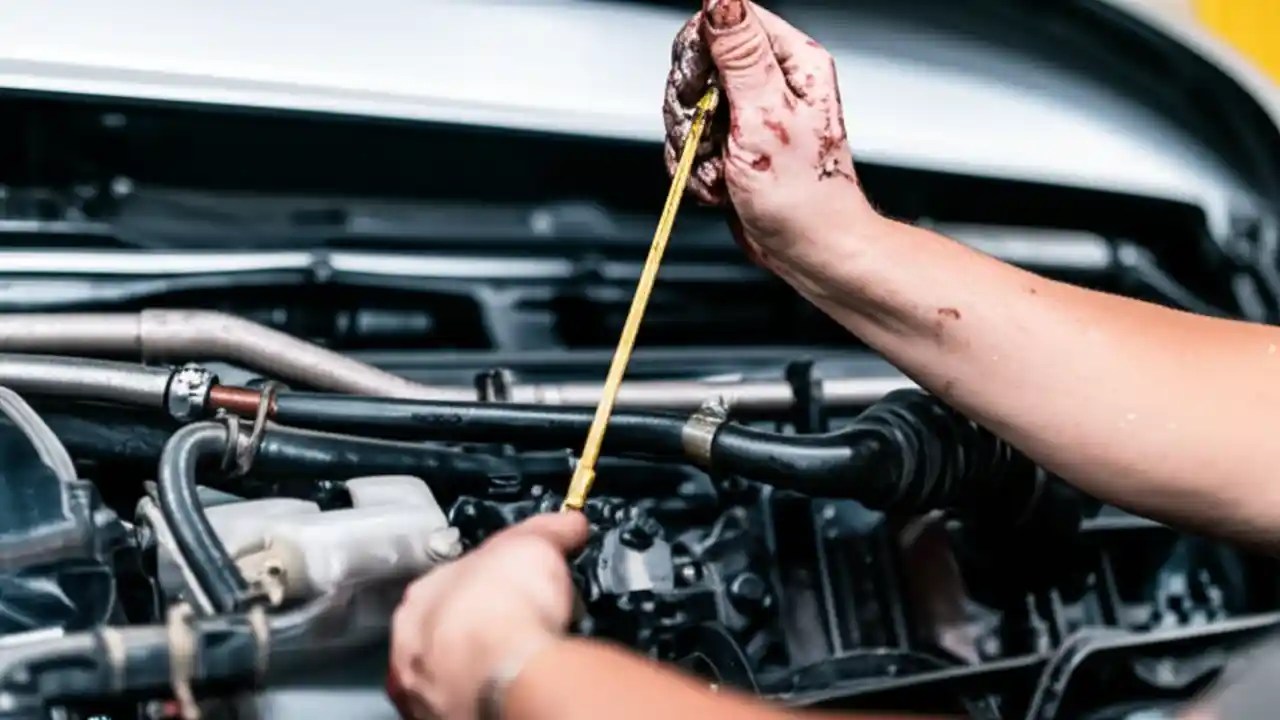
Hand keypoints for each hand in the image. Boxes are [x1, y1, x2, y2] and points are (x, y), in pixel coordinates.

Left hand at [386, 512, 588, 719]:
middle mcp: (412, 648)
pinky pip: (464, 707)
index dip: (486, 582)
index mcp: (422, 597)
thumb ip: (548, 531)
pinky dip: (486, 699)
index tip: (513, 586)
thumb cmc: (503, 608)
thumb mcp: (534, 543)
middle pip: (445, 632)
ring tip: (520, 662)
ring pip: (449, 676)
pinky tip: (512, 688)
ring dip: (478, 668)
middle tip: (521, 626)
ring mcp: (423, 693)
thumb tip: (568, 523)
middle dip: (480, 628)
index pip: (449, 582)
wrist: (509, 674)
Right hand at [665, 0, 877, 291]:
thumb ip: (740, 54)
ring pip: (688, 107)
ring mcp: (751, 114)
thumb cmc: (805, 197)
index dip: (697, 56)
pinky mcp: (735, 143)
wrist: (810, 252)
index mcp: (790, 61)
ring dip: (691, 147)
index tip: (698, 94)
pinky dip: (694, 168)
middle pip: (696, 65)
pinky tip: (718, 184)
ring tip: (719, 171)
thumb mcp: (765, 116)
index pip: (724, 21)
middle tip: (708, 139)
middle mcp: (771, 81)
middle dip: (690, 110)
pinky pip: (692, 140)